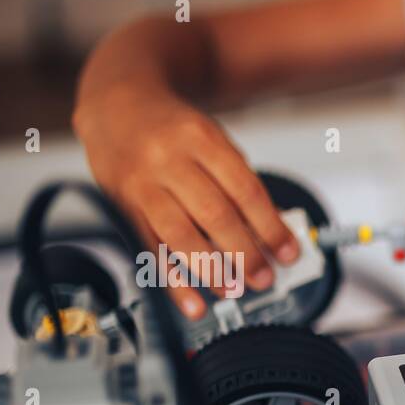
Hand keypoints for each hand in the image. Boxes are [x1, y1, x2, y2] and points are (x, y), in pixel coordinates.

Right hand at [73, 86, 298, 318]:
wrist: (116, 102)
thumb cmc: (174, 129)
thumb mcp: (213, 141)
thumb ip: (239, 183)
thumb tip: (274, 233)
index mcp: (202, 138)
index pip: (244, 190)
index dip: (270, 226)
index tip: (288, 252)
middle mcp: (169, 159)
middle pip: (214, 214)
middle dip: (244, 253)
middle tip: (264, 278)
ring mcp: (142, 182)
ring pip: (179, 234)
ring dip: (211, 270)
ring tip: (234, 290)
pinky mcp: (122, 204)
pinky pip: (150, 248)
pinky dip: (173, 281)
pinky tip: (193, 303)